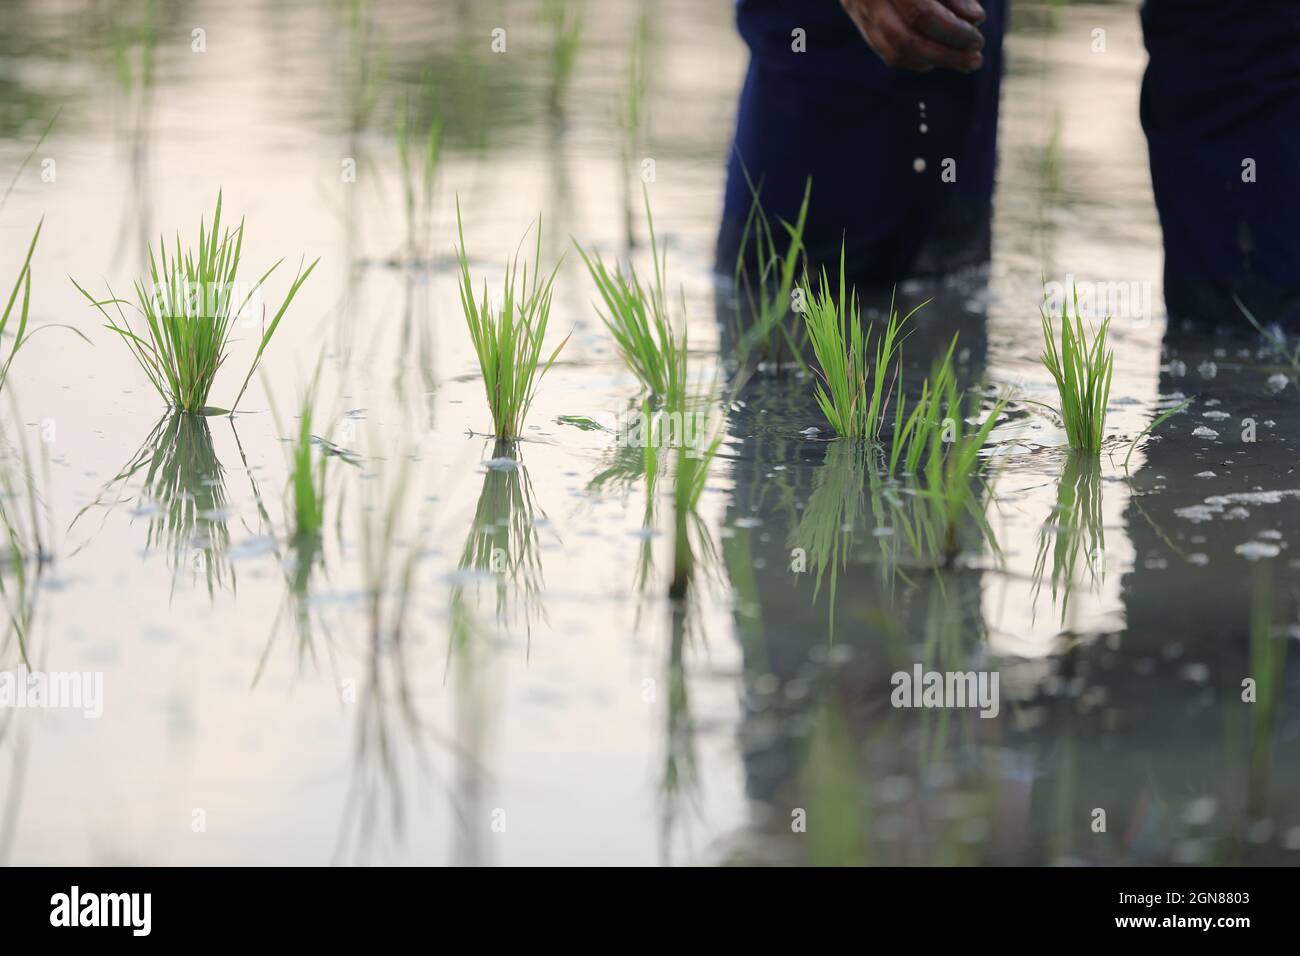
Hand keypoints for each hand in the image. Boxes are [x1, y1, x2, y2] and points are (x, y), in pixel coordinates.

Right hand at [841, 0, 986, 72]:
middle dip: (944, 54)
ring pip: (892, 50)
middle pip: (904, 39)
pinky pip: (883, 48)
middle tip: (975, 60)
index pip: (920, 12)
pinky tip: (935, 58)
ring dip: (932, 61)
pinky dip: (912, 58)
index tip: (977, 37)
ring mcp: (856, 5)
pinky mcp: (856, 14)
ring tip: (962, 61)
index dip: (951, 29)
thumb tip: (974, 18)